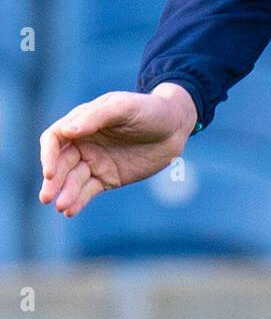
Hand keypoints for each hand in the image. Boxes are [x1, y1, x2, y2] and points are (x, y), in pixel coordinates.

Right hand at [38, 83, 198, 216]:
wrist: (175, 128)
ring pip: (72, 181)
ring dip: (64, 194)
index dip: (48, 155)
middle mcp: (84, 143)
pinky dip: (78, 201)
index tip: (50, 172)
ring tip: (61, 207)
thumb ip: (97, 117)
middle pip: (60, 164)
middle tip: (47, 197)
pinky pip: (87, 192)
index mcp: (83, 122)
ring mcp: (95, 162)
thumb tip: (67, 130)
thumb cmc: (149, 110)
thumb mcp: (125, 107)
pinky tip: (70, 211)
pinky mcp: (107, 179)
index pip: (55, 139)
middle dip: (52, 181)